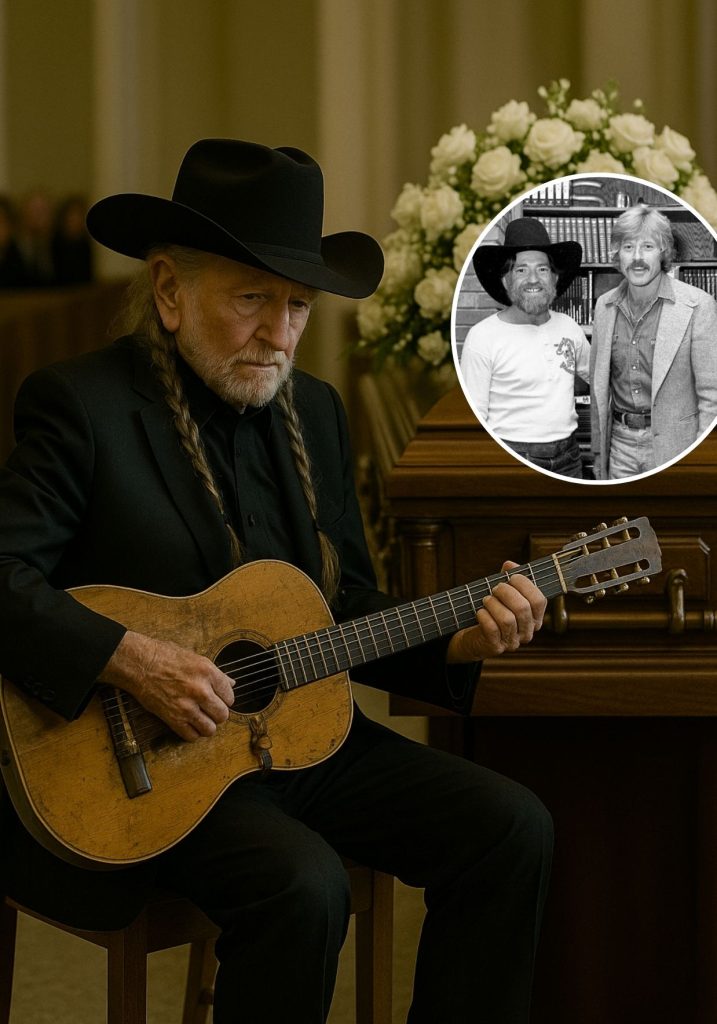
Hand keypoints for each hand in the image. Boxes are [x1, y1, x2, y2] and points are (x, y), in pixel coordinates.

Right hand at [100, 630, 234, 740]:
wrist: (139, 664)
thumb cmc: (164, 656)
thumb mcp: (194, 657)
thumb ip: (215, 673)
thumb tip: (230, 683)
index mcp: (207, 672)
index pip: (230, 695)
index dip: (225, 698)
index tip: (219, 698)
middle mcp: (200, 690)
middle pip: (223, 714)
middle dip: (217, 713)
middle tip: (210, 709)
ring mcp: (186, 706)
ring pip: (210, 729)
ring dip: (207, 725)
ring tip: (201, 718)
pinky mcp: (173, 718)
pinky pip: (191, 736)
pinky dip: (192, 733)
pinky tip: (188, 724)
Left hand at [446, 561, 545, 662]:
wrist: (477, 636)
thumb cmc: (494, 610)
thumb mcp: (504, 593)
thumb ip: (509, 577)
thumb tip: (509, 565)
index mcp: (535, 617)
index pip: (539, 600)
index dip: (525, 585)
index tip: (511, 576)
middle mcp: (527, 631)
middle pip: (522, 608)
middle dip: (506, 593)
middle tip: (495, 588)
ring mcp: (513, 641)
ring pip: (507, 619)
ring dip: (494, 604)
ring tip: (486, 599)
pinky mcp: (497, 647)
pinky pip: (492, 629)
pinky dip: (484, 616)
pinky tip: (480, 611)